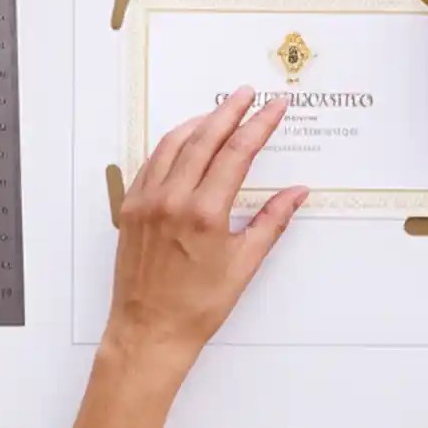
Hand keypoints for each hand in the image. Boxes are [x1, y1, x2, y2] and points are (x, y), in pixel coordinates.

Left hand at [105, 87, 307, 369]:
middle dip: (230, 111)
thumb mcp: (244, 264)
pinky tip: (184, 141)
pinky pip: (151, 163)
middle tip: (248, 95)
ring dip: (199, 122)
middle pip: (205, 137)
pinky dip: (171, 144)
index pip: (238, 152)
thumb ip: (272, 221)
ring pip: (174, 144)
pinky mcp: (131, 209)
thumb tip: (295, 193)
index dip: (260, 124)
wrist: (149, 332)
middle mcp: (172, 200)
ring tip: (219, 111)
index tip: (274, 107)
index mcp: (204, 213)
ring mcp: (147, 202)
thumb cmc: (196, 306)